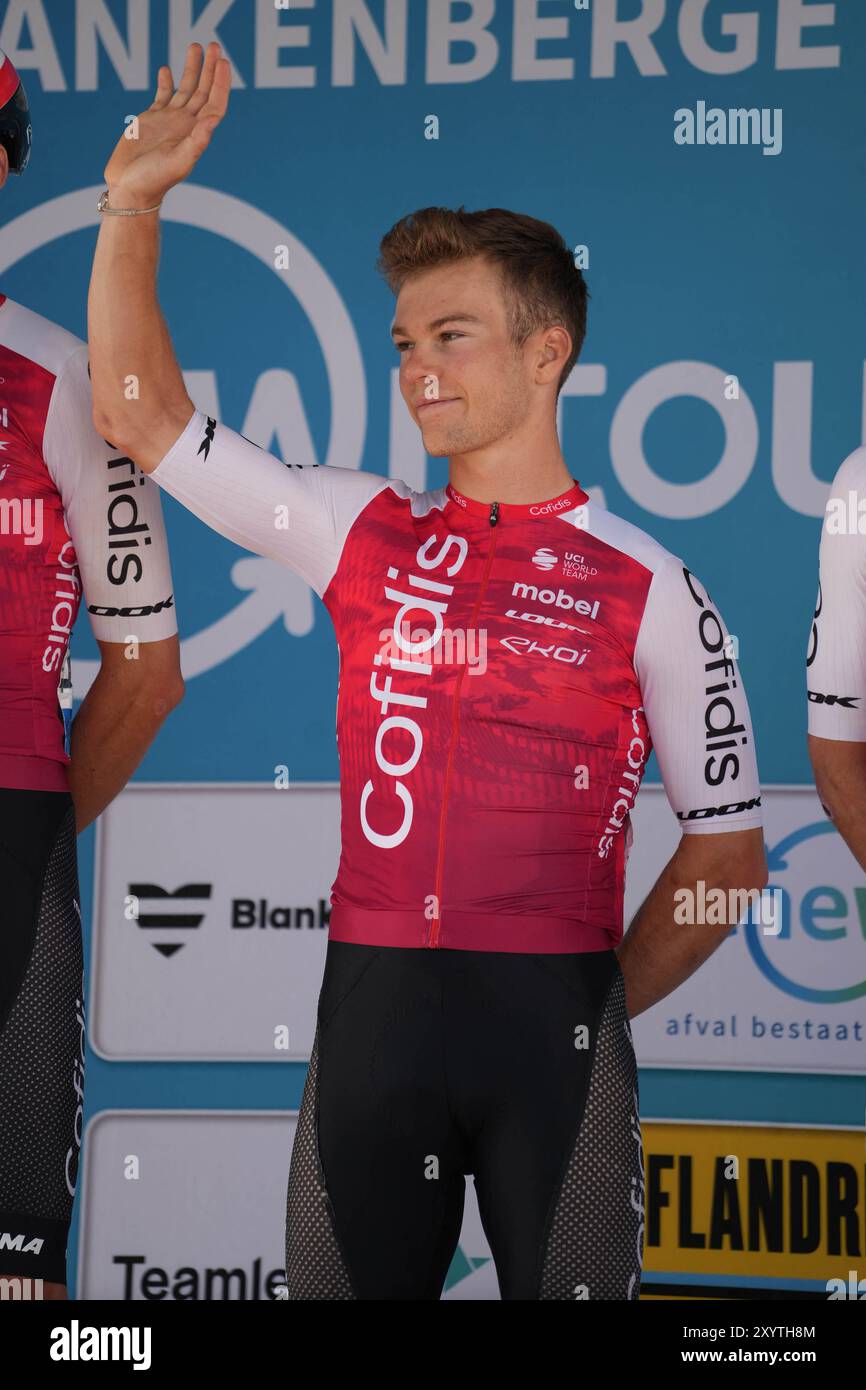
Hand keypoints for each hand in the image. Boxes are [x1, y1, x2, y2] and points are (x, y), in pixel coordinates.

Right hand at [103, 41, 230, 207]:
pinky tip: (166, 70)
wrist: (131, 188)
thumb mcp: (178, 162)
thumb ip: (197, 142)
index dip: (221, 83)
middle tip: (214, 45)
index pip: (214, 103)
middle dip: (210, 68)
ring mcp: (169, 121)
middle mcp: (185, 125)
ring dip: (191, 68)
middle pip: (203, 91)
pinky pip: (162, 96)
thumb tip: (212, 120)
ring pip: (184, 89)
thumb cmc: (155, 181)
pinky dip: (165, 82)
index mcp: (195, 133)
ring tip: (195, 46)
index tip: (223, 62)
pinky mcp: (150, 120)